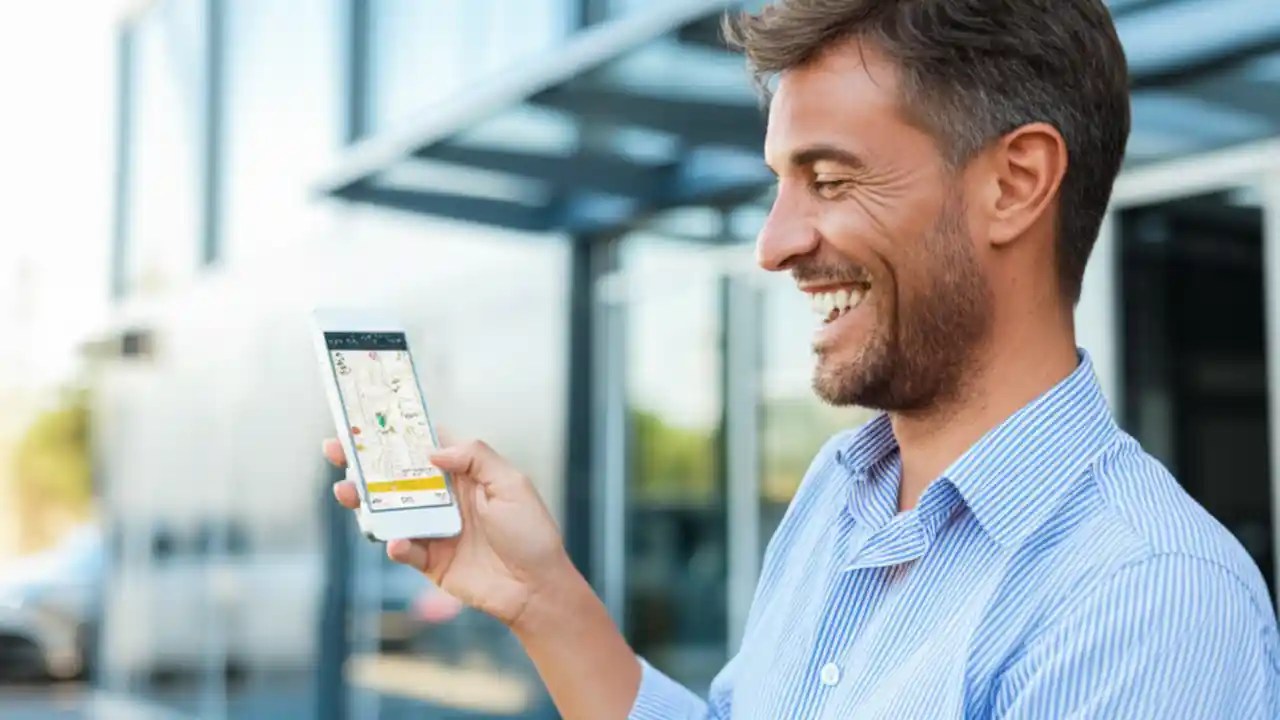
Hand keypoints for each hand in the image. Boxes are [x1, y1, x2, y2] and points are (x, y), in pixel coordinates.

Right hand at [325, 438, 570, 628]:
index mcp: (465, 475)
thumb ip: (475, 458)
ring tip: (345, 490)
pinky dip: (395, 544)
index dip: (399, 433)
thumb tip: (432, 451)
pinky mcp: (429, 560)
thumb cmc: (531, 534)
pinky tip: (395, 540)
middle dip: (365, 462)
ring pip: (390, 510)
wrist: (536, 589)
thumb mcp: (511, 484)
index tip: (369, 418)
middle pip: (397, 475)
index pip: (425, 447)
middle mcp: (445, 499)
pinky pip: (403, 548)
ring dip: (365, 500)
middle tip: (335, 448)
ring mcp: (434, 529)